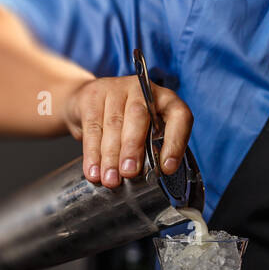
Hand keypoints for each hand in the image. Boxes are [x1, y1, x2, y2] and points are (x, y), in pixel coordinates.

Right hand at [61, 76, 193, 187]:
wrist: (89, 100)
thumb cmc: (127, 123)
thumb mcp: (146, 132)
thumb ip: (151, 148)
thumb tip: (150, 176)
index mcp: (166, 100)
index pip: (179, 116)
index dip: (176, 142)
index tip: (167, 168)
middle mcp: (142, 90)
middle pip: (139, 116)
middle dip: (133, 148)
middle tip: (129, 172)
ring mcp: (116, 89)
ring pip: (113, 124)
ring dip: (111, 156)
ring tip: (110, 180)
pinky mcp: (92, 96)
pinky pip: (93, 128)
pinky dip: (92, 153)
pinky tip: (93, 171)